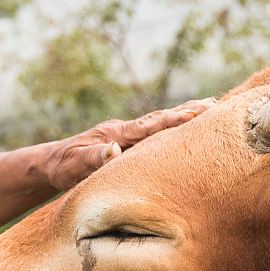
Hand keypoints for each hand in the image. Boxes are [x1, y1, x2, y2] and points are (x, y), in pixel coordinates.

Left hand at [42, 98, 215, 190]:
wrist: (52, 163)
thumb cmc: (62, 166)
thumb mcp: (73, 164)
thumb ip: (92, 158)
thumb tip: (113, 150)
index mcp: (116, 134)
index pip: (149, 126)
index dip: (172, 120)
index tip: (195, 113)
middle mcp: (125, 131)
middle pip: (161, 118)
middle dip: (188, 111)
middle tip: (217, 104)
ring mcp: (128, 136)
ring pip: (161, 123)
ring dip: (185, 114)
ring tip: (213, 106)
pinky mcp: (129, 144)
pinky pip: (157, 134)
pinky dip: (175, 127)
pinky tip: (188, 126)